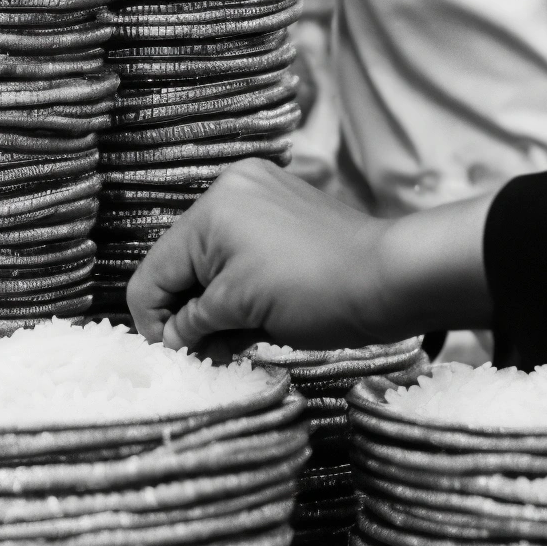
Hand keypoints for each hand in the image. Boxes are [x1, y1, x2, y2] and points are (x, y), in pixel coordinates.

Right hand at [127, 161, 396, 351]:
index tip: (178, 355)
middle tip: (211, 351)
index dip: (156, 322)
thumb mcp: (242, 313)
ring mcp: (260, 195)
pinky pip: (241, 250)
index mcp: (211, 210)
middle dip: (190, 312)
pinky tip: (257, 315)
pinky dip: (240, 284)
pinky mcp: (284, 209)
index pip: (152, 273)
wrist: (393, 278)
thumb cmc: (318, 293)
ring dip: (216, 303)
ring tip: (239, 337)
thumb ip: (194, 323)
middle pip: (180, 264)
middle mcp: (230, 190)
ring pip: (212, 260)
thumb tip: (172, 339)